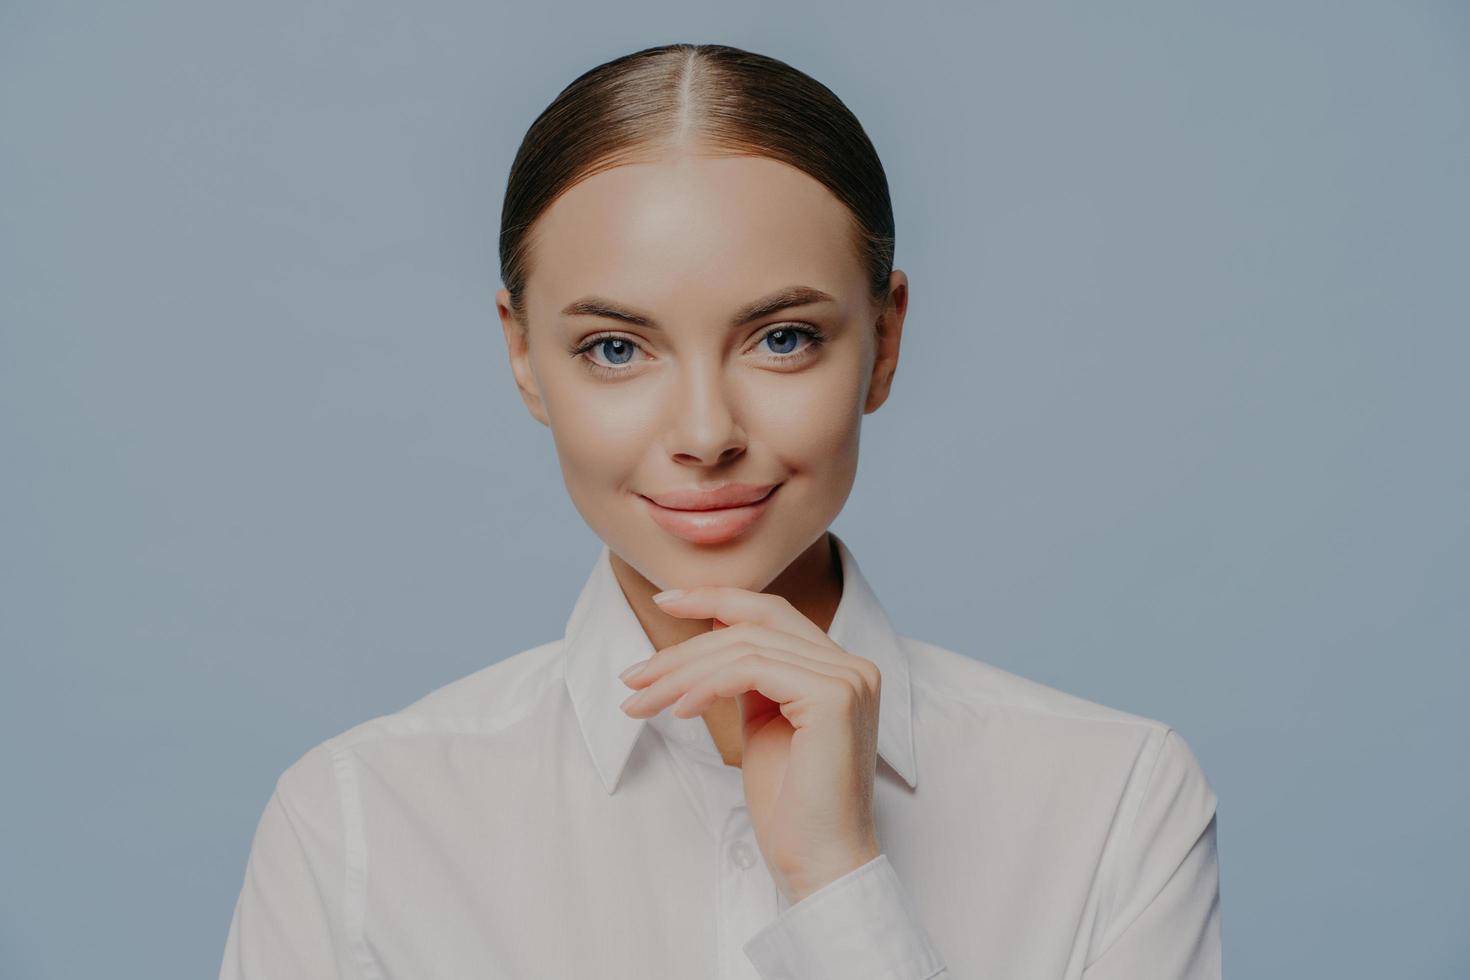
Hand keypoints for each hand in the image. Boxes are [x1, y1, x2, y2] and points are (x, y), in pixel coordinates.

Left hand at [619, 587, 883, 904]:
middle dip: (684, 646)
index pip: (771, 611)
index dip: (716, 598)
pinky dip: (705, 685)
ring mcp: (848, 678)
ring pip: (744, 647)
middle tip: (633, 676)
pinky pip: (751, 671)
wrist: (818, 863)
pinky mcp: (834, 696)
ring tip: (643, 701)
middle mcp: (853, 665)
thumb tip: (711, 629)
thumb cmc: (790, 806)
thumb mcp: (763, 723)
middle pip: (752, 626)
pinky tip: (679, 711)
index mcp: (840, 668)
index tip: (665, 601)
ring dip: (682, 673)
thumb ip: (748, 675)